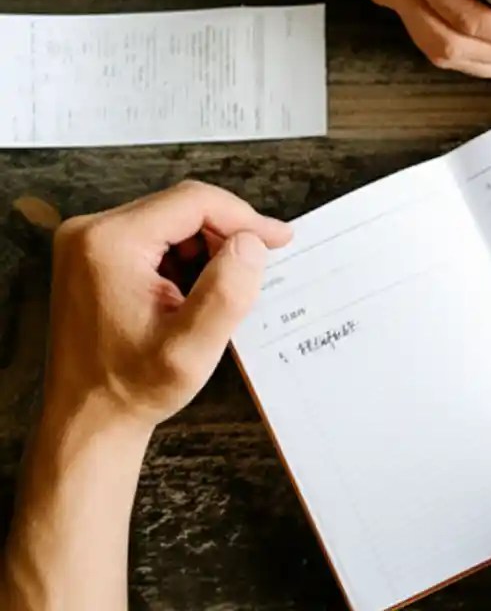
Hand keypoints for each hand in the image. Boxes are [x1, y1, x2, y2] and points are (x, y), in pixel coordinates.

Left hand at [46, 181, 291, 426]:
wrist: (89, 417)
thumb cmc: (134, 387)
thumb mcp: (192, 347)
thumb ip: (227, 291)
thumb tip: (252, 243)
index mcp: (110, 243)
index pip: (193, 201)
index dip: (244, 216)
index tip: (278, 239)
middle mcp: (89, 232)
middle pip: (180, 205)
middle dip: (226, 232)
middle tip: (256, 268)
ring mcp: (86, 242)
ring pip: (169, 218)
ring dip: (206, 245)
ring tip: (218, 289)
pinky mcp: (90, 256)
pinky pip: (151, 236)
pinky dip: (183, 255)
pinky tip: (193, 291)